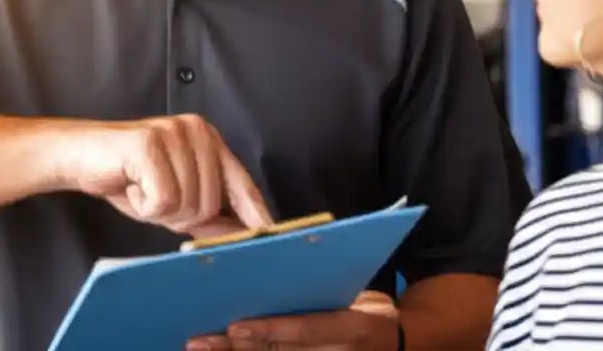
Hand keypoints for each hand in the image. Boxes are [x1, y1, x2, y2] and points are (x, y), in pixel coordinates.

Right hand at [58, 114, 271, 236]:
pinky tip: (131, 185)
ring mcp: (175, 134)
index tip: (267, 231)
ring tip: (140, 187)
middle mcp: (197, 132)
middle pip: (209, 204)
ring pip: (186, 204)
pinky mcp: (150, 143)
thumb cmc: (128, 177)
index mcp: (209, 140)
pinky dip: (142, 204)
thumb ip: (206, 212)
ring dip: (158, 209)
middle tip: (152, 196)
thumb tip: (237, 232)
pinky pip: (162, 199)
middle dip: (179, 215)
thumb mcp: (174, 198)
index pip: (240, 181)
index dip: (253, 210)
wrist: (80, 156)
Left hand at [186, 291, 400, 350]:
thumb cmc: (373, 313)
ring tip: (201, 348)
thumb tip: (279, 261)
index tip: (236, 325)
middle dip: (238, 348)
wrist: (401, 347)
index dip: (270, 330)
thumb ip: (322, 292)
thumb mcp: (362, 298)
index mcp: (354, 328)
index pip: (305, 331)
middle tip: (201, 339)